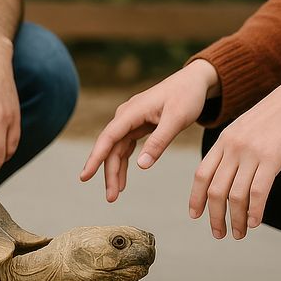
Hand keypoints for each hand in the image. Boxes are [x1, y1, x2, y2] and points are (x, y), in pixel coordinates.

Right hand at [80, 59, 219, 201]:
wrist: (195, 81)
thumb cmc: (187, 96)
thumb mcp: (176, 120)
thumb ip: (159, 142)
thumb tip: (141, 166)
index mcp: (132, 112)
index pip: (108, 138)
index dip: (95, 158)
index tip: (85, 176)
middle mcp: (126, 116)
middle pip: (110, 148)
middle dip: (108, 173)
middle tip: (110, 198)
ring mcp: (130, 121)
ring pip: (116, 150)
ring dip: (114, 171)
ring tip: (115, 194)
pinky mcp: (138, 125)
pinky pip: (125, 147)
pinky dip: (123, 164)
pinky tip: (123, 180)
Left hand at [190, 57, 280, 238]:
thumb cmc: (278, 113)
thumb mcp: (247, 128)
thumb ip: (235, 148)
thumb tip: (230, 174)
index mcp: (224, 140)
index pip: (201, 174)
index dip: (196, 197)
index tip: (195, 215)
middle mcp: (233, 147)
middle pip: (215, 190)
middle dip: (215, 216)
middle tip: (219, 234)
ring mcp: (252, 153)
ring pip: (235, 195)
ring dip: (236, 219)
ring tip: (239, 234)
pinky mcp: (273, 158)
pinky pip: (258, 192)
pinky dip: (254, 211)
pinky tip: (255, 223)